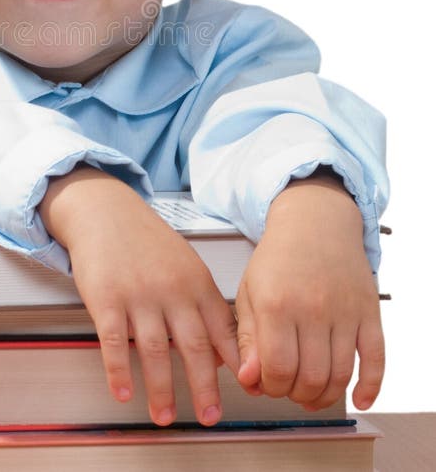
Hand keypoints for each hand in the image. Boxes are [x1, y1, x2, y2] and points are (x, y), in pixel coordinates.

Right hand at [40, 167, 239, 425]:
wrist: (106, 212)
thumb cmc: (147, 241)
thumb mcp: (186, 265)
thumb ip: (205, 305)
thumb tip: (222, 352)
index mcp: (196, 283)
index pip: (223, 329)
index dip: (235, 363)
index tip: (244, 391)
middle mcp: (172, 290)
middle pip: (194, 346)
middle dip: (204, 387)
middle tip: (209, 417)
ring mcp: (138, 295)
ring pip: (155, 351)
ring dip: (161, 389)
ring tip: (164, 416)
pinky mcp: (106, 299)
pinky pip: (113, 343)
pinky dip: (119, 372)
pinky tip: (123, 393)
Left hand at [235, 172, 384, 410]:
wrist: (314, 223)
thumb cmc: (278, 258)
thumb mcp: (248, 292)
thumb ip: (247, 338)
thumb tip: (249, 379)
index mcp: (277, 304)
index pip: (278, 368)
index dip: (271, 387)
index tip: (267, 382)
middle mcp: (313, 309)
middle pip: (311, 378)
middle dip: (295, 393)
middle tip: (288, 387)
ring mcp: (345, 312)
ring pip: (340, 376)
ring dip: (325, 396)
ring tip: (312, 393)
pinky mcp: (369, 313)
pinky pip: (376, 359)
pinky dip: (370, 386)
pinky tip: (359, 398)